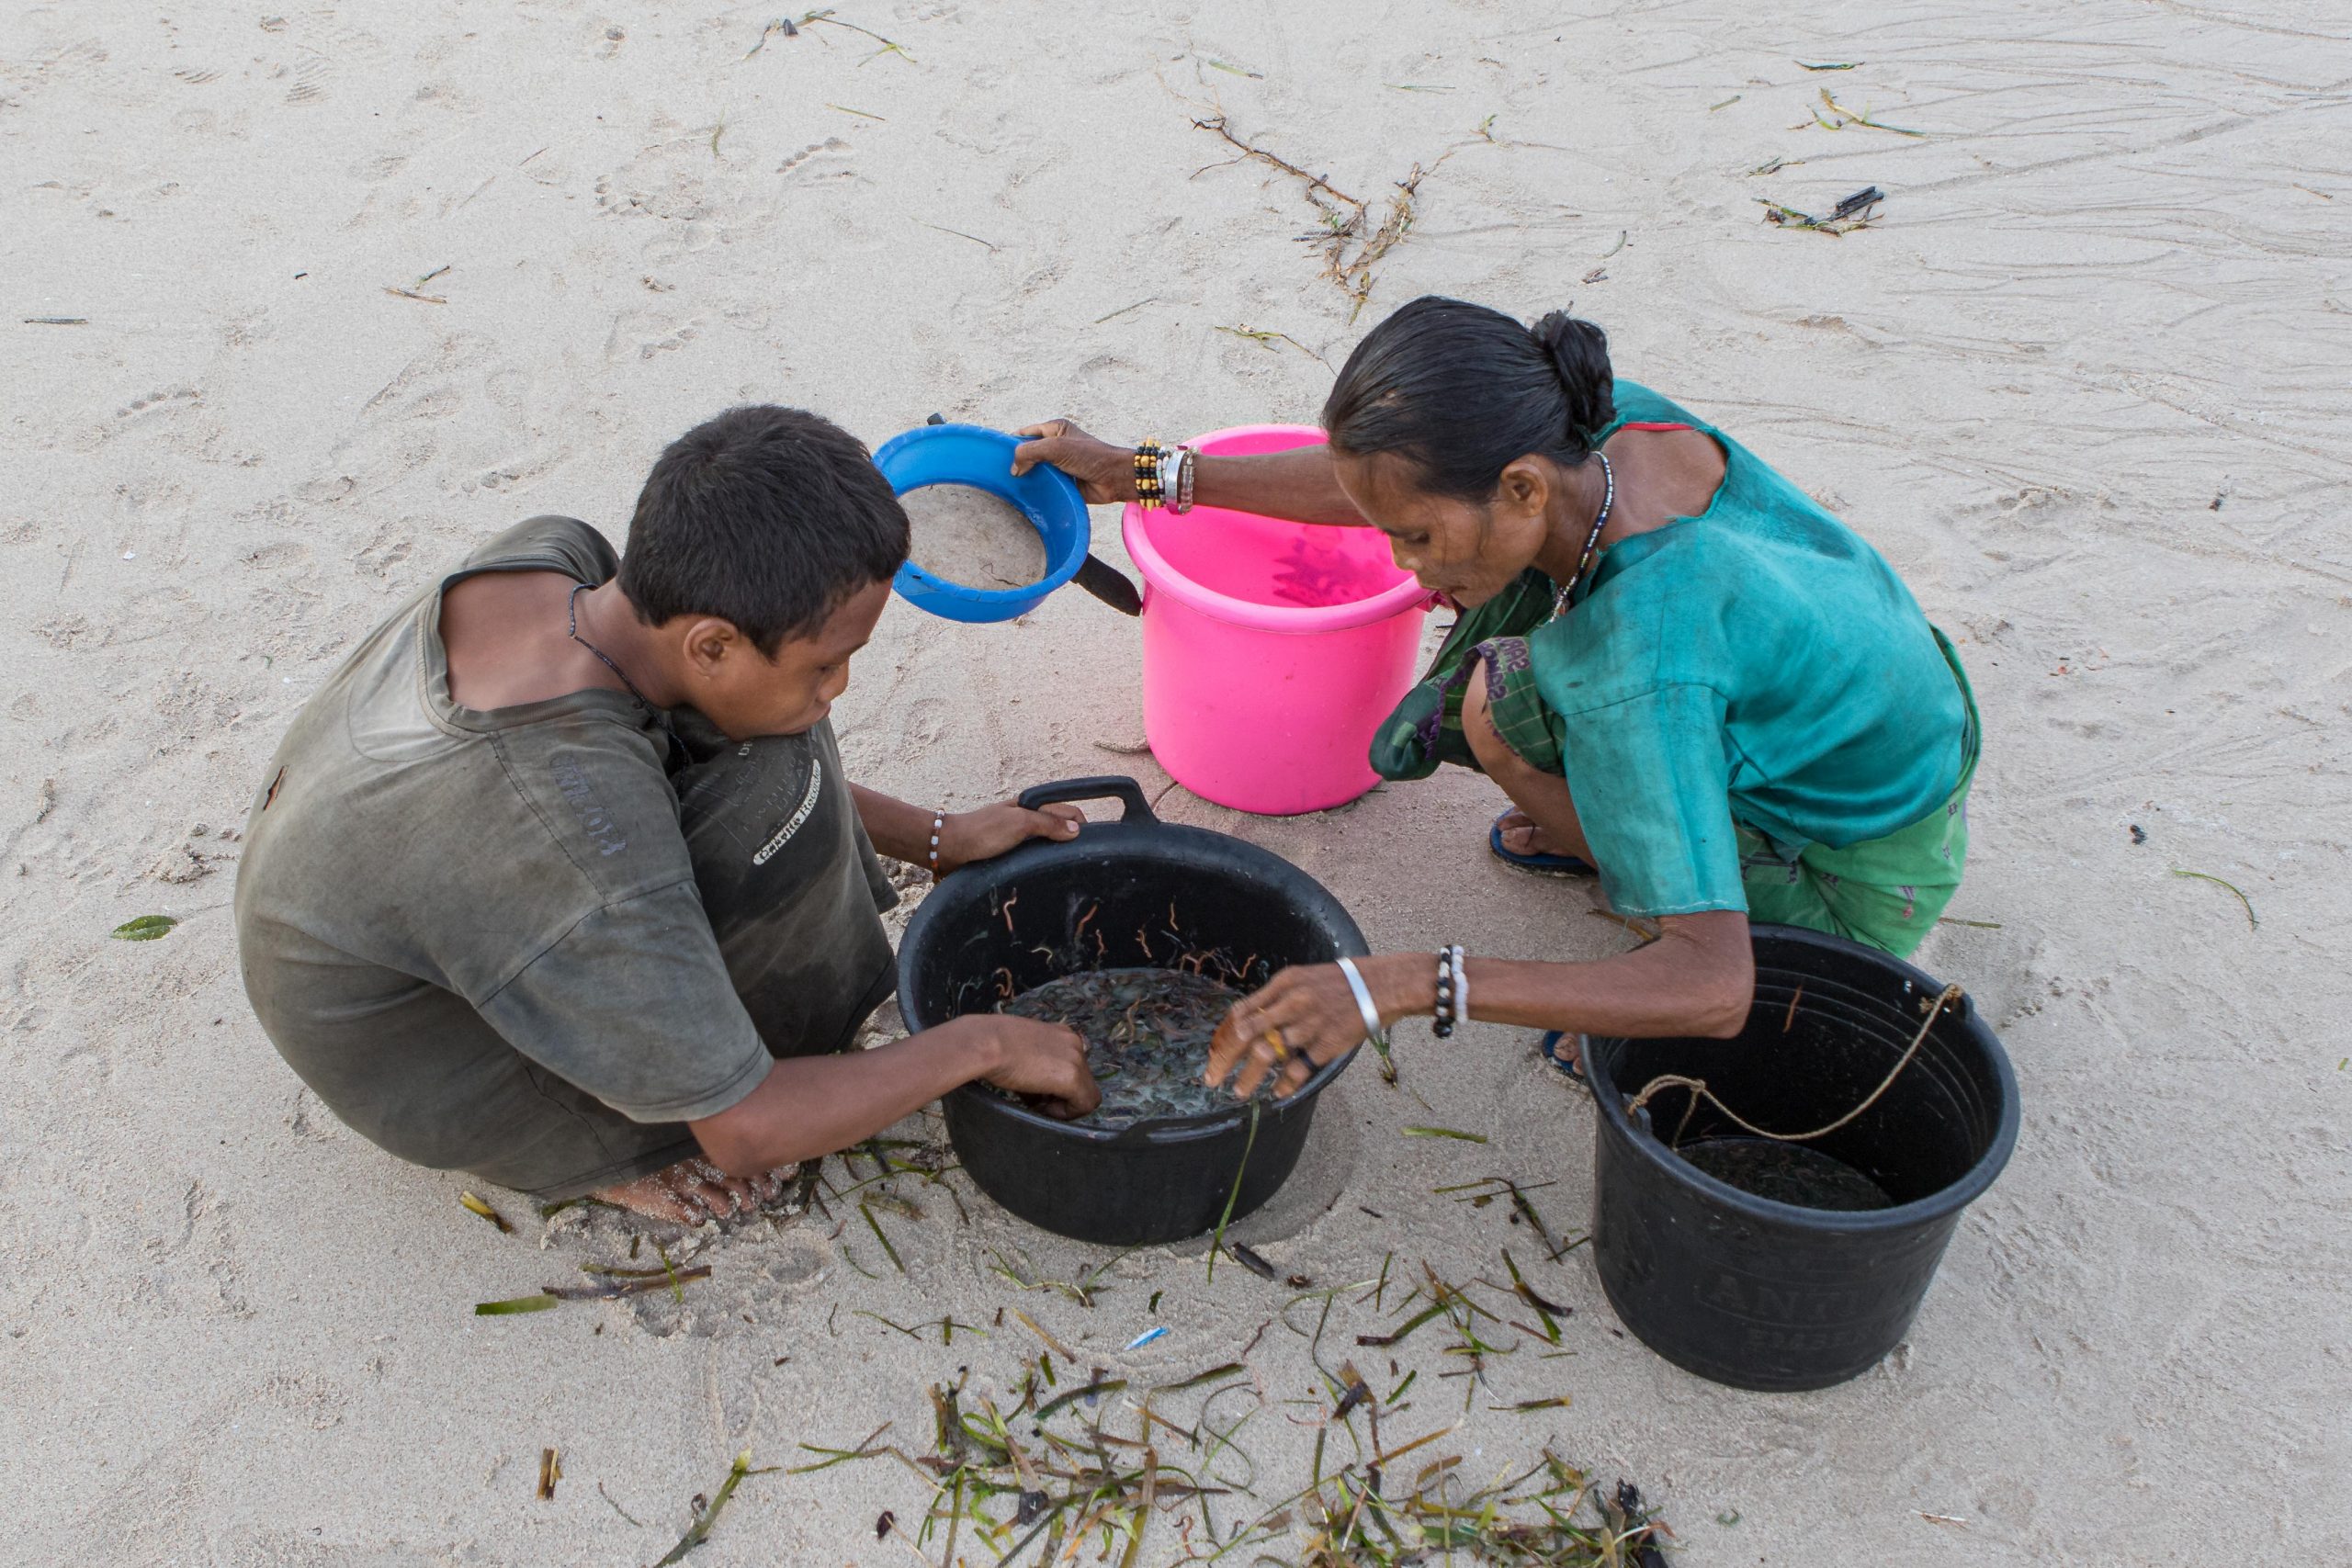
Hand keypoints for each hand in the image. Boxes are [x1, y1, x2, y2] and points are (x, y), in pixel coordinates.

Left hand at [938, 799, 1082, 872]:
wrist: (949, 848)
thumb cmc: (983, 833)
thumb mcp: (1019, 824)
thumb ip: (1048, 824)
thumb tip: (1078, 831)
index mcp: (1032, 805)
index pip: (1069, 811)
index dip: (1084, 825)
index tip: (1093, 845)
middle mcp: (1028, 818)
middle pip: (1061, 826)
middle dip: (1074, 838)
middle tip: (1083, 861)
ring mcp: (1019, 835)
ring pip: (1049, 841)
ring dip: (1059, 851)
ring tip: (1068, 870)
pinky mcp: (1011, 850)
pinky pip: (1035, 853)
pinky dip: (1044, 860)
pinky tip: (1047, 872)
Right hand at [973, 1014, 1100, 1119]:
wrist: (985, 1042)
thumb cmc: (992, 1044)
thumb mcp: (1020, 1050)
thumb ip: (1037, 1065)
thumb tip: (1040, 1092)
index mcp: (1062, 1033)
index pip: (1073, 1066)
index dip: (1056, 1085)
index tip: (1035, 1091)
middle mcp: (1075, 1043)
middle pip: (1082, 1081)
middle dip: (1060, 1095)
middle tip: (1034, 1101)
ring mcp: (1076, 1059)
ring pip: (1086, 1094)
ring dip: (1062, 1105)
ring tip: (1035, 1105)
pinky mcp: (1072, 1078)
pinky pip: (1084, 1105)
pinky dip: (1064, 1113)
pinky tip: (1040, 1108)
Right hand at [1012, 418, 1135, 504]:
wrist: (1114, 479)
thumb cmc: (1090, 456)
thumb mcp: (1056, 447)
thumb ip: (1030, 452)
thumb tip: (1014, 469)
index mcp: (1054, 429)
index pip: (1025, 434)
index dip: (1011, 443)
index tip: (995, 456)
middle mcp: (1055, 445)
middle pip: (1028, 453)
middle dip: (1016, 463)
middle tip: (1000, 476)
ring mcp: (1058, 465)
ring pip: (1034, 471)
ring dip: (1026, 478)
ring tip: (1008, 488)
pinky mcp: (1062, 482)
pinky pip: (1044, 485)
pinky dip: (1036, 489)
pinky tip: (1023, 496)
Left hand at [1205, 954, 1431, 1099]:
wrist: (1381, 985)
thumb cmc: (1340, 983)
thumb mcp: (1302, 979)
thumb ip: (1275, 999)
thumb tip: (1247, 1022)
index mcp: (1283, 983)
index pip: (1241, 1012)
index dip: (1223, 1036)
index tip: (1213, 1054)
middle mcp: (1291, 1002)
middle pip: (1246, 1033)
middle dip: (1224, 1058)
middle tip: (1212, 1078)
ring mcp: (1309, 1024)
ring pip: (1267, 1054)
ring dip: (1249, 1077)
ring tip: (1239, 1091)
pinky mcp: (1327, 1043)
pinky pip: (1298, 1068)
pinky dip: (1284, 1084)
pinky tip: (1276, 1093)